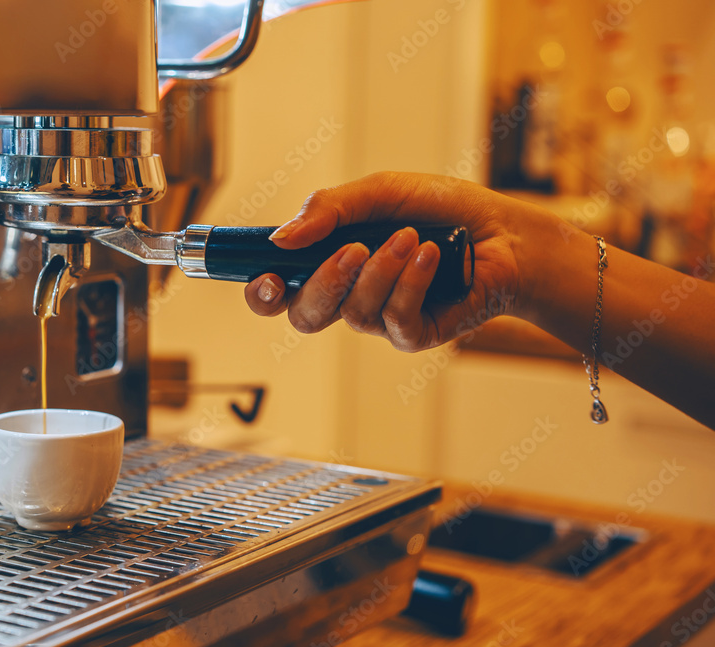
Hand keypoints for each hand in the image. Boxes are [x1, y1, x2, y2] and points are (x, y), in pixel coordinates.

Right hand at [243, 172, 528, 351]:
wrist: (504, 230)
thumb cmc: (441, 208)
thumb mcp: (379, 193)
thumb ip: (328, 210)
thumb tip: (281, 239)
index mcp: (328, 261)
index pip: (279, 290)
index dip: (263, 291)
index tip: (268, 276)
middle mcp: (348, 295)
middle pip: (304, 315)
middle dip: (323, 283)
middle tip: (353, 250)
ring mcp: (380, 318)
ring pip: (353, 313)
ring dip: (381, 270)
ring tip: (412, 237)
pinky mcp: (413, 333)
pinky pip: (396, 318)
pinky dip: (412, 281)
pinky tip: (431, 254)